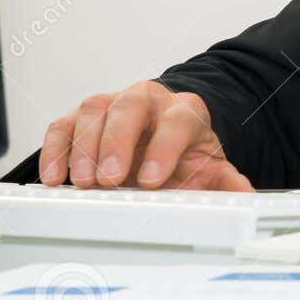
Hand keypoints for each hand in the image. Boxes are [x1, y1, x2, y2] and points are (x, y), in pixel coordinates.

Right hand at [40, 80, 253, 190]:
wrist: (162, 135)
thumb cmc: (183, 154)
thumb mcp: (209, 167)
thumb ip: (227, 183)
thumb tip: (246, 199)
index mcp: (184, 111)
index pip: (178, 120)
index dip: (165, 148)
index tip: (151, 181)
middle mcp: (147, 100)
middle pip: (131, 107)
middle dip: (118, 142)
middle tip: (109, 179)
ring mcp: (111, 105)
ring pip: (94, 109)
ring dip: (84, 146)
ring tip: (82, 183)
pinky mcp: (81, 118)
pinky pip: (63, 124)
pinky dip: (55, 148)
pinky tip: (54, 177)